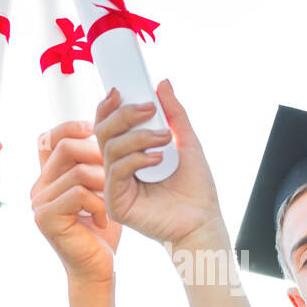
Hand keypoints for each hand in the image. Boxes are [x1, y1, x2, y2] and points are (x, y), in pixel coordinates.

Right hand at [31, 121, 121, 284]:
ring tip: (116, 195)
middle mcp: (40, 186)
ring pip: (76, 170)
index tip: (98, 129)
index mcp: (50, 176)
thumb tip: (108, 125)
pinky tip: (106, 217)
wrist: (98, 268)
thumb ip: (98, 162)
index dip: (72, 126)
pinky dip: (98, 202)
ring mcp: (40, 202)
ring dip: (104, 179)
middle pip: (65, 147)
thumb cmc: (104, 229)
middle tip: (124, 161)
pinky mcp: (46, 218)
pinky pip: (77, 193)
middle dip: (99, 149)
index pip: (51, 137)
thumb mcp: (103, 188)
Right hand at [94, 79, 223, 251]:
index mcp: (129, 154)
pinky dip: (136, 159)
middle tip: (149, 109)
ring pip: (110, 148)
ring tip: (164, 139)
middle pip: (103, 132)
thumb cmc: (195, 189)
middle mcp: (118, 169)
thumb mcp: (187, 143)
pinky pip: (115, 171)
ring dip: (138, 137)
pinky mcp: (115, 204)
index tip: (120, 90)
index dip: (108, 106)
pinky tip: (158, 159)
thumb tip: (162, 84)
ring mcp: (115, 186)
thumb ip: (173, 114)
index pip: (108, 126)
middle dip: (124, 115)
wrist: (203, 221)